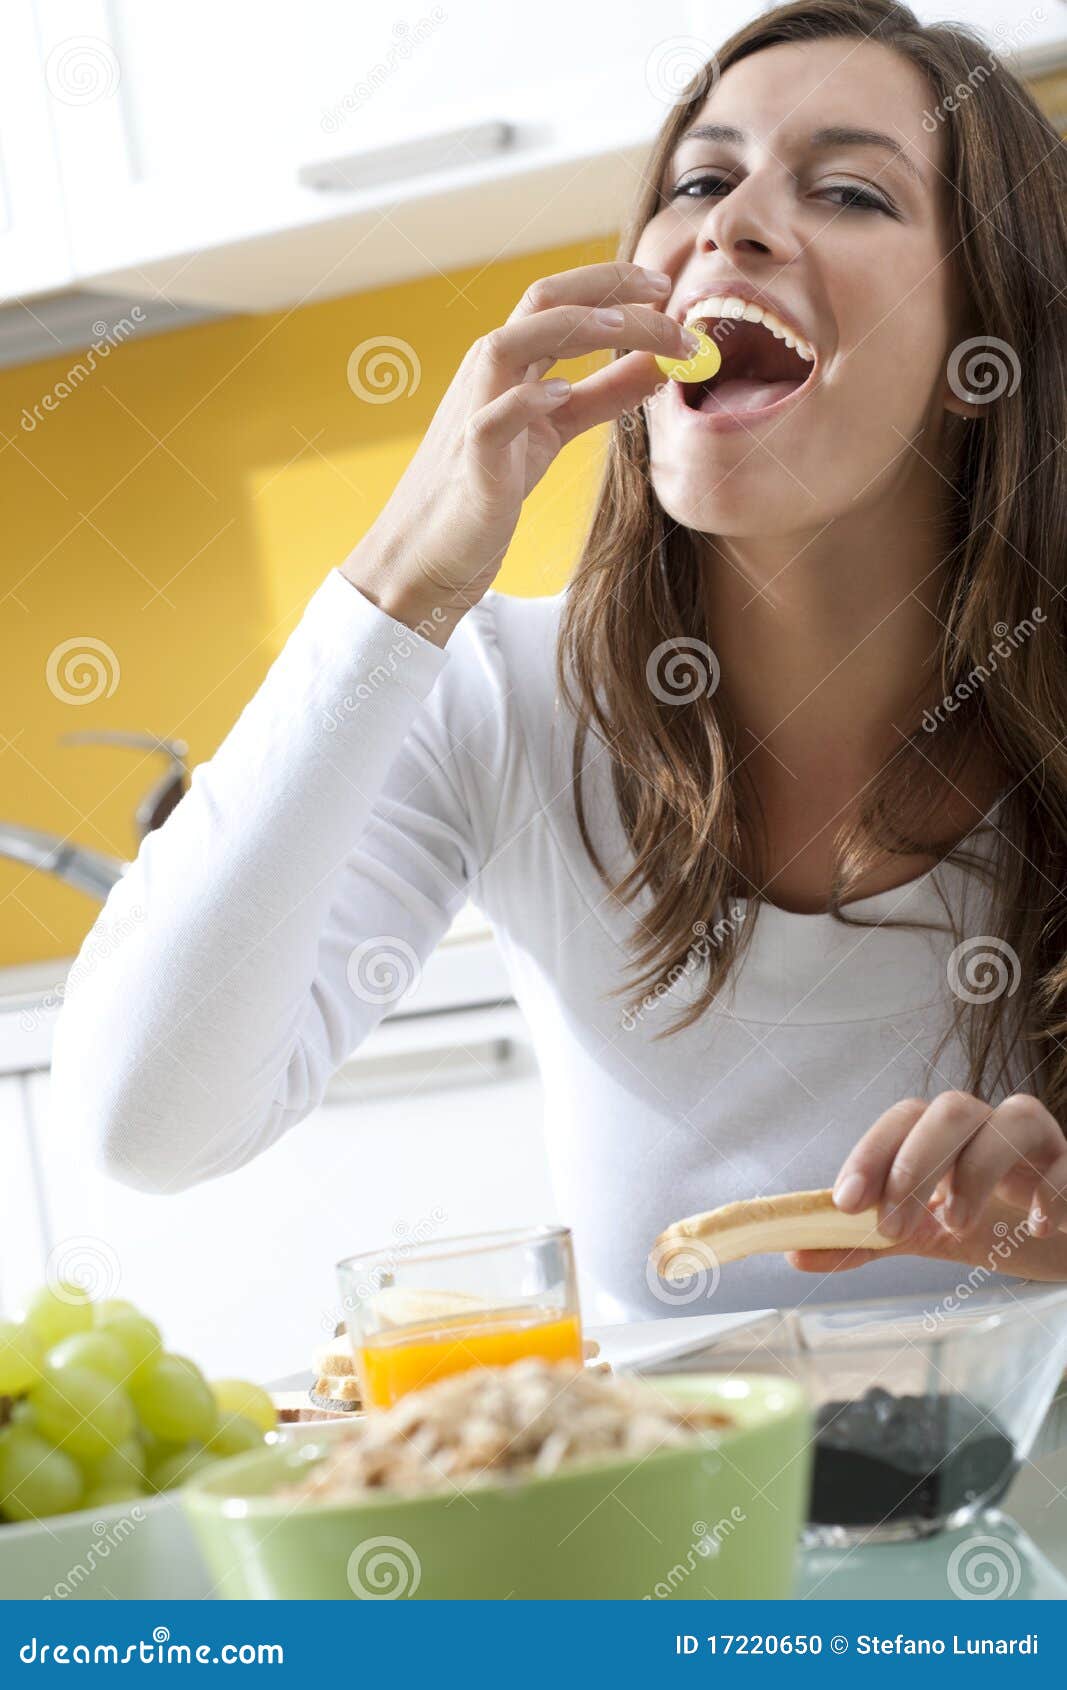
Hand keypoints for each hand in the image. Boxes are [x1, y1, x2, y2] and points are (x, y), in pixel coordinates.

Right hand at [341, 261, 693, 640]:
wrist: (431, 551)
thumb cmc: (490, 485)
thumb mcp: (556, 429)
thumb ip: (604, 393)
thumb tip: (661, 362)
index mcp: (511, 362)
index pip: (561, 298)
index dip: (612, 283)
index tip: (663, 284)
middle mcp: (489, 372)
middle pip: (542, 301)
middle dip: (605, 287)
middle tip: (663, 292)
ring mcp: (474, 411)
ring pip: (510, 343)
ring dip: (569, 327)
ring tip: (621, 325)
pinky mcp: (471, 460)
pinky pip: (491, 419)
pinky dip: (524, 400)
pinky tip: (560, 392)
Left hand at [788, 1092, 1066, 1279]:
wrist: (1056, 1238)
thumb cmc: (983, 1222)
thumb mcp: (921, 1233)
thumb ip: (864, 1240)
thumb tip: (796, 1255)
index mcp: (938, 1134)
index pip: (899, 1120)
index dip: (870, 1154)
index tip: (846, 1203)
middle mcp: (984, 1125)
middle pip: (949, 1111)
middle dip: (915, 1163)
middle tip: (894, 1226)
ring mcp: (1034, 1141)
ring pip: (1011, 1119)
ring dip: (976, 1171)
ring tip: (957, 1228)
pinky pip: (1065, 1161)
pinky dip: (1049, 1191)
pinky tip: (1034, 1226)